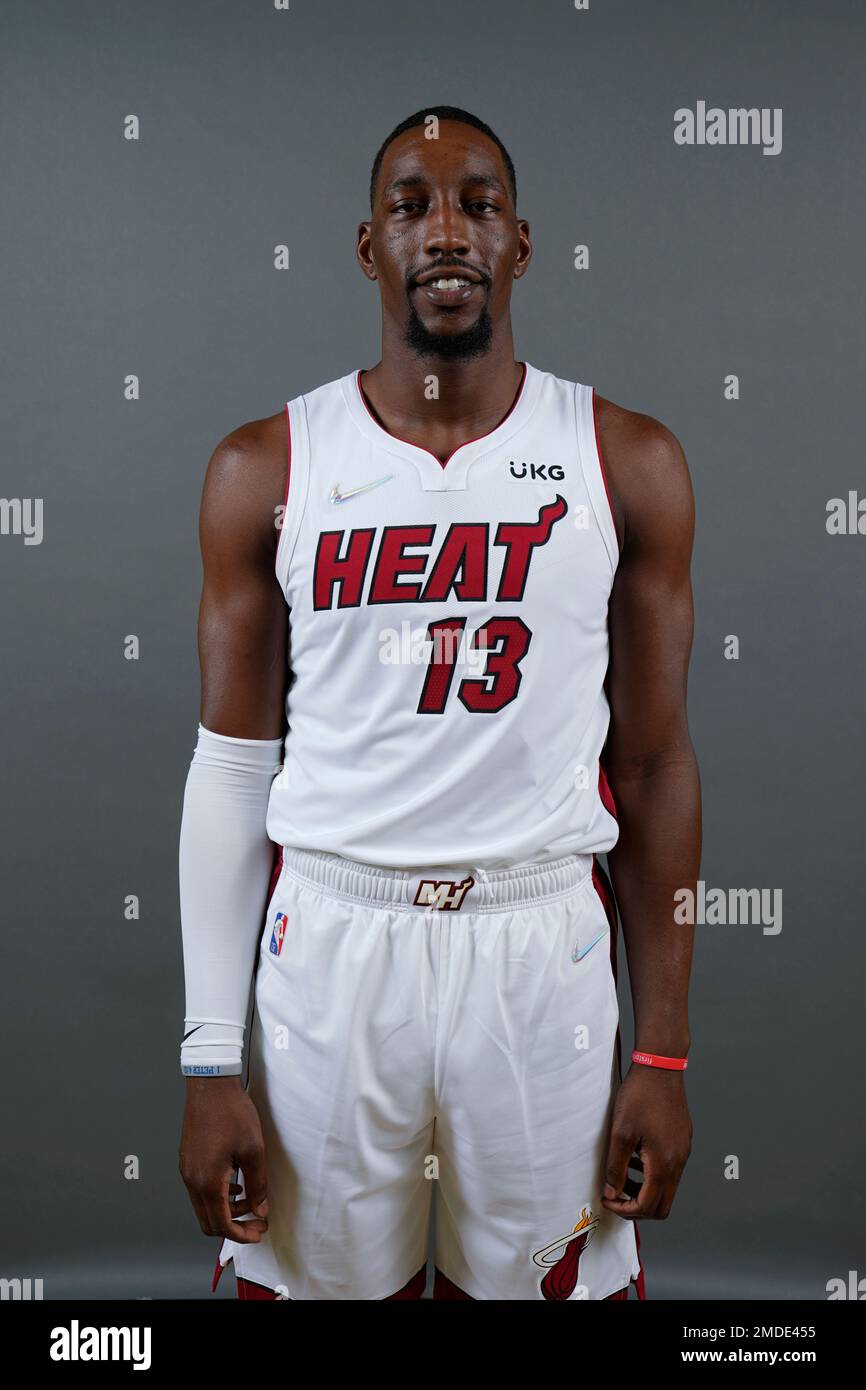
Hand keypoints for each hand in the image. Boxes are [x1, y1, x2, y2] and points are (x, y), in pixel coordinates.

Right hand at [179, 1076, 268, 1242]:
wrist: (210, 1085)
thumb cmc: (231, 1112)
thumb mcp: (253, 1150)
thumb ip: (257, 1184)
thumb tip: (260, 1208)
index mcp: (207, 1182)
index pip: (222, 1224)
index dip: (242, 1234)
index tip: (259, 1232)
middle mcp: (192, 1180)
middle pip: (208, 1221)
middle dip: (233, 1227)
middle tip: (256, 1223)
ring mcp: (187, 1170)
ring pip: (203, 1206)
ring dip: (226, 1211)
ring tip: (250, 1202)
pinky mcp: (188, 1160)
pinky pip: (200, 1189)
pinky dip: (217, 1196)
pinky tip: (236, 1184)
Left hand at [601, 1064, 691, 1219]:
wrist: (661, 1068)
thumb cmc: (640, 1096)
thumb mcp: (621, 1132)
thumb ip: (616, 1167)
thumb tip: (612, 1192)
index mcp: (664, 1163)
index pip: (647, 1206)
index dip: (625, 1210)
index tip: (608, 1199)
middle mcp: (679, 1161)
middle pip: (662, 1205)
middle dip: (637, 1207)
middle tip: (616, 1195)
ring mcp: (683, 1152)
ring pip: (668, 1188)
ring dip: (645, 1190)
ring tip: (623, 1176)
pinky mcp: (683, 1142)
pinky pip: (671, 1170)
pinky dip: (653, 1174)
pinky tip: (637, 1158)